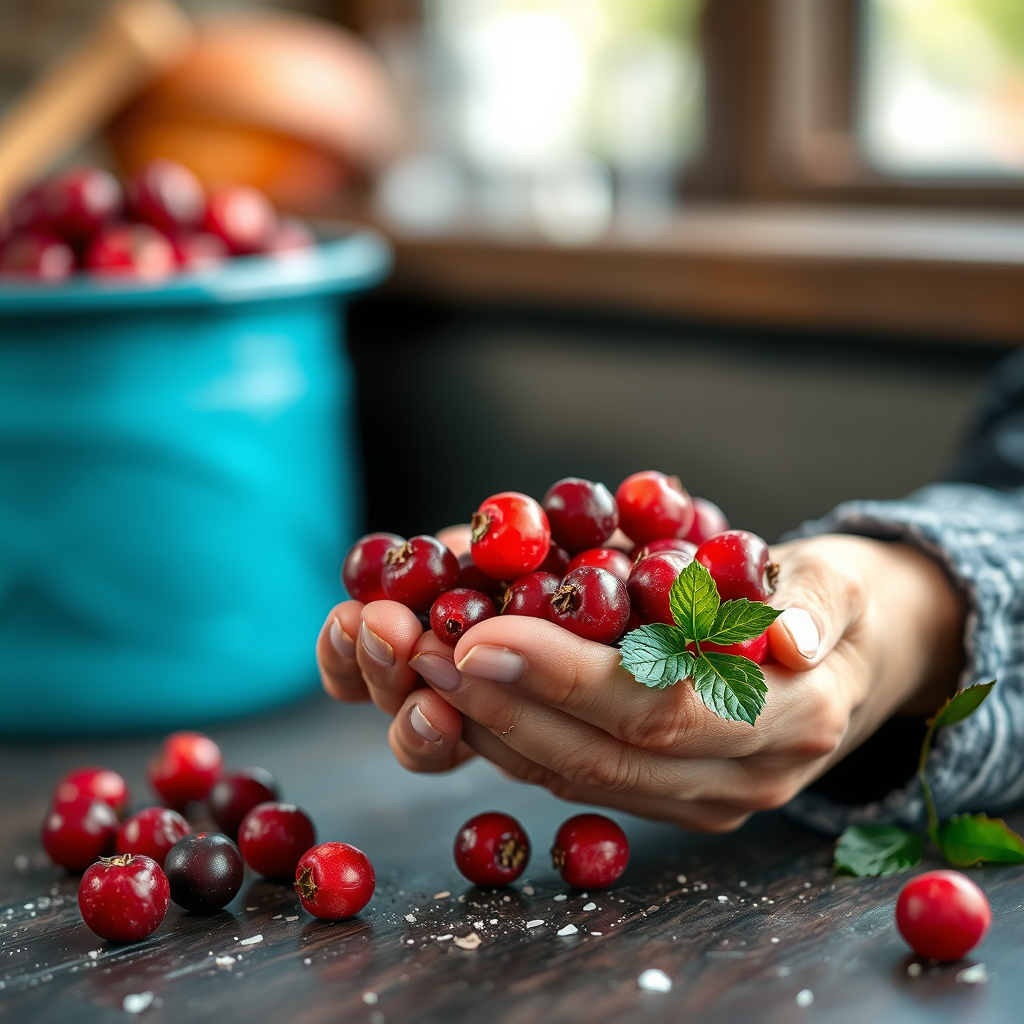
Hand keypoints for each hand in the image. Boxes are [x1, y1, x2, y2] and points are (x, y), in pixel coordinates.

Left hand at [318, 534, 963, 830]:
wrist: (854, 657)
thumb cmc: (843, 604)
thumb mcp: (842, 581)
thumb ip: (816, 600)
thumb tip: (790, 633)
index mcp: (790, 722)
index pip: (662, 708)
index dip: (568, 676)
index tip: (483, 633)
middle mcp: (739, 777)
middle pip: (599, 755)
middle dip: (499, 704)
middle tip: (417, 649)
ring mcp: (696, 798)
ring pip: (569, 772)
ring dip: (481, 722)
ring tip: (411, 662)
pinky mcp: (659, 795)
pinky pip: (568, 770)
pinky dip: (504, 732)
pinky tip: (447, 690)